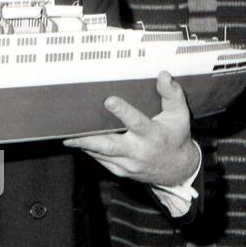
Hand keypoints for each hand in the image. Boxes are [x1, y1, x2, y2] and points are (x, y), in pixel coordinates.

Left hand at [64, 71, 199, 186]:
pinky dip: (89, 151)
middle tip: (69, 134)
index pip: (136, 122)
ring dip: (83, 145)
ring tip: (66, 135)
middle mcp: (139, 151)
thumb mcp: (179, 115)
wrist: (178, 169)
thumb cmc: (175, 136)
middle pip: (109, 146)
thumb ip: (172, 94)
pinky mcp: (121, 171)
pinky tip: (77, 141)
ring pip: (101, 155)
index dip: (123, 111)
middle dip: (88, 141)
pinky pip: (101, 160)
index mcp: (152, 135)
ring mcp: (129, 164)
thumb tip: (164, 75)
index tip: (108, 100)